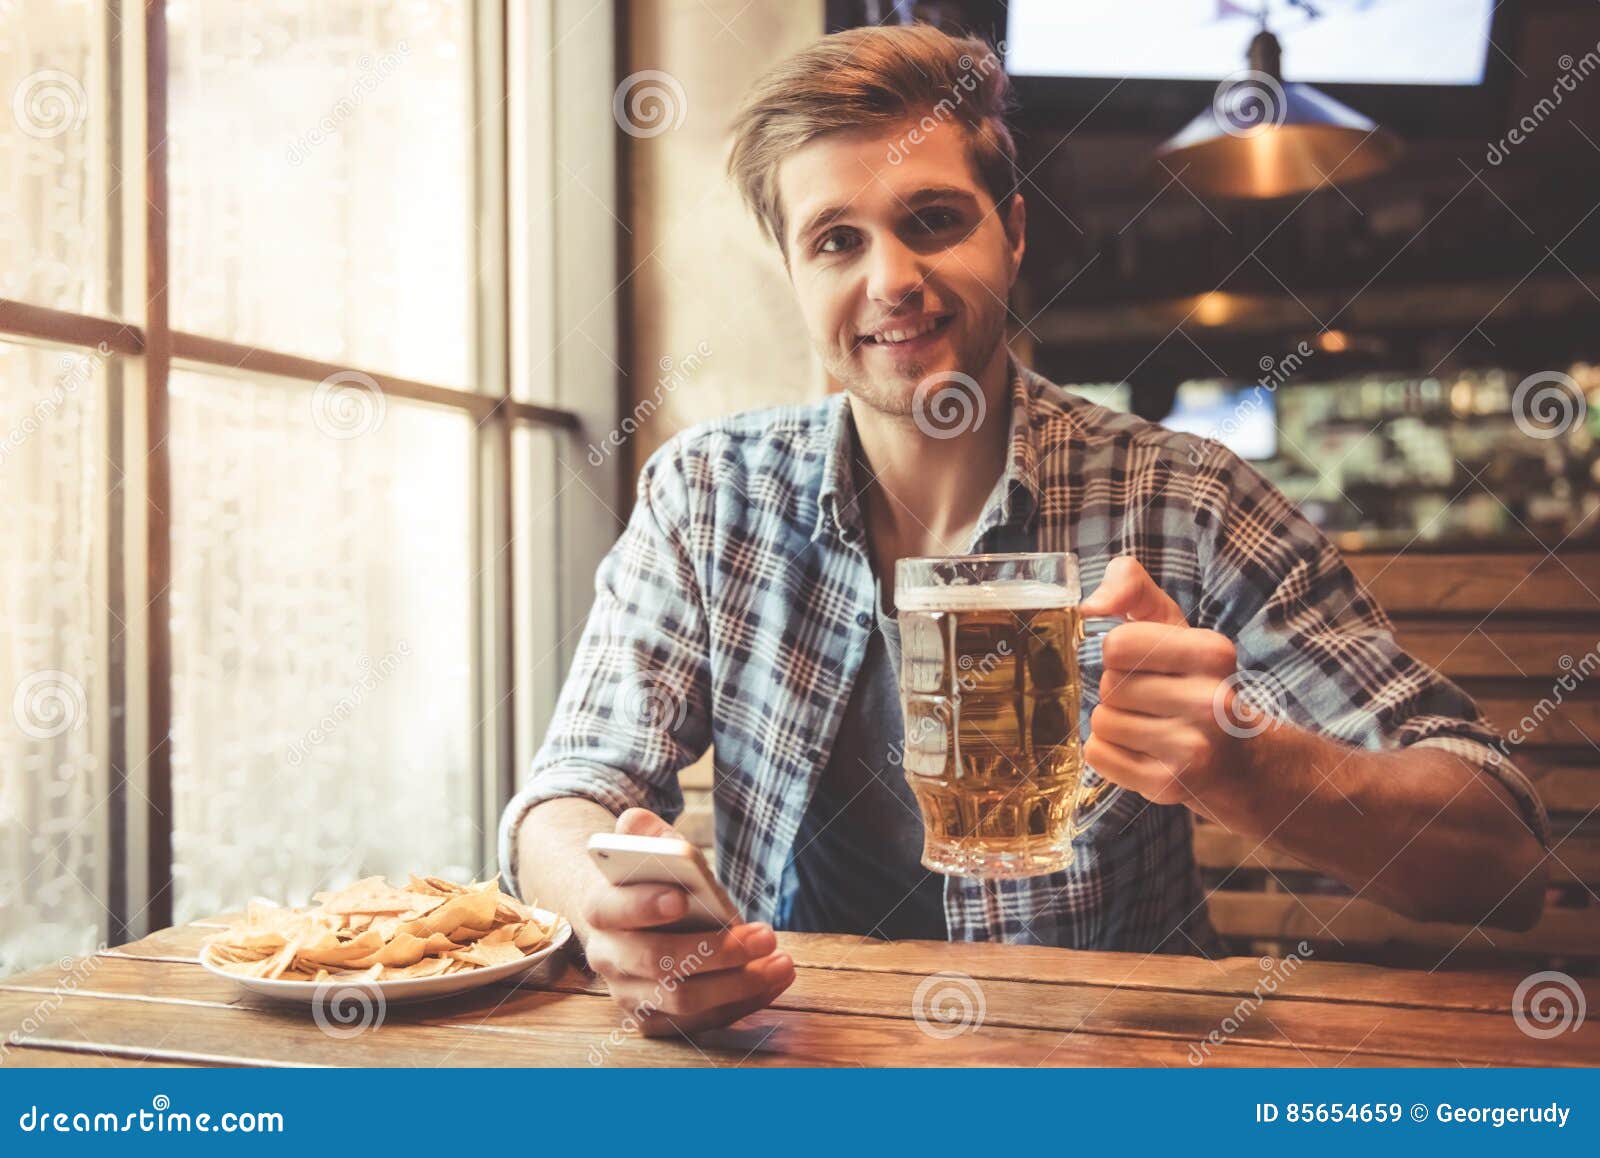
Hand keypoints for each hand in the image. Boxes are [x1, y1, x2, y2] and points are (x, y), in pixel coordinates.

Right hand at [576, 807, 795, 1035]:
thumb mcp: (646, 850)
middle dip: (715, 951)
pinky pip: (701, 1023)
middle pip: (656, 961)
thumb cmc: (650, 881)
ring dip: (739, 984)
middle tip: (764, 936)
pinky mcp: (655, 1021)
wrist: (635, 922)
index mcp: (599, 909)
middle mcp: (608, 958)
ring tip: (781, 962)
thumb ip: (645, 834)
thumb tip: (639, 824)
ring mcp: (630, 994)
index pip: (612, 910)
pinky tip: (774, 980)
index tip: (682, 898)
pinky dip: (743, 1004)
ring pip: (683, 1001)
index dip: (644, 905)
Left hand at [1077, 556, 1259, 812]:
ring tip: (1150, 725)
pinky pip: (1098, 755)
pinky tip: (1142, 750)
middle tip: (1153, 699)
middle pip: (1110, 684)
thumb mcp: (1171, 623)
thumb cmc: (1191, 679)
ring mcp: (1193, 750)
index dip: (1121, 651)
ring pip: (1101, 721)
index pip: (1119, 643)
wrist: (1236, 759)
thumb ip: (1131, 586)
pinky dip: (1108, 752)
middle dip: (1119, 688)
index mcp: (1214, 653)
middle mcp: (1212, 702)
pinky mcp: (1167, 786)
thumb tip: (1089, 606)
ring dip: (1114, 721)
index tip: (1148, 663)